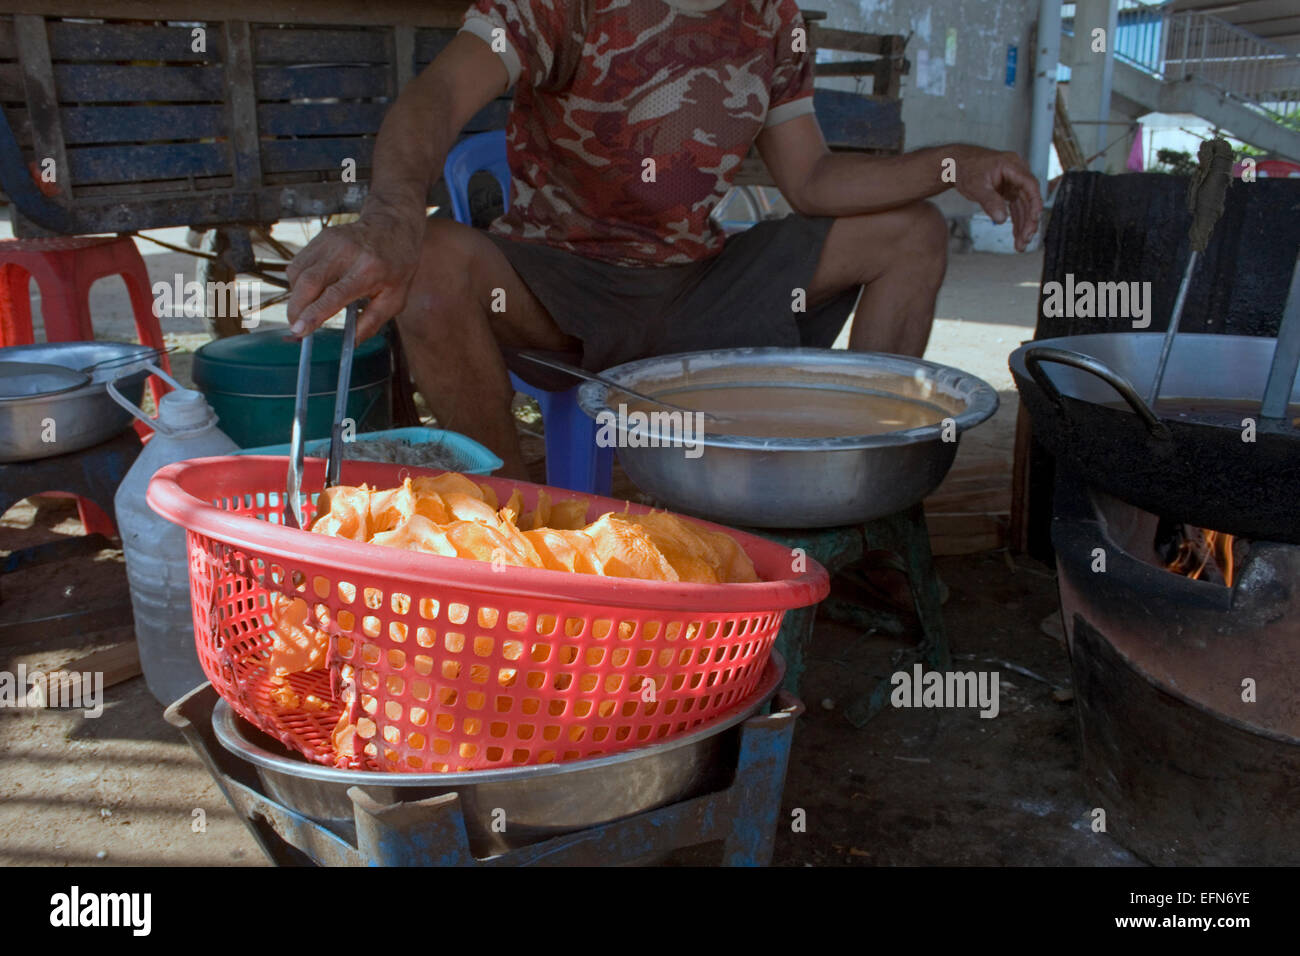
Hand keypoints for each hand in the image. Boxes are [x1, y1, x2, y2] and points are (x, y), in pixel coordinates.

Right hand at [285, 203, 424, 339]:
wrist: (393, 224)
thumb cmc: (397, 266)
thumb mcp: (396, 298)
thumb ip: (373, 322)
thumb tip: (352, 343)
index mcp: (368, 270)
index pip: (334, 295)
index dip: (313, 314)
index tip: (298, 331)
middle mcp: (346, 253)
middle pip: (308, 283)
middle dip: (295, 310)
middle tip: (296, 328)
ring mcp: (330, 242)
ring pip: (297, 273)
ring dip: (295, 298)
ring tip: (304, 311)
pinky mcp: (320, 237)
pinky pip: (298, 264)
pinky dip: (296, 283)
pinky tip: (308, 292)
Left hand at [953, 147, 1042, 251]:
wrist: (957, 165)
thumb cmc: (967, 170)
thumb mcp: (975, 186)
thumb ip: (989, 201)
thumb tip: (1001, 219)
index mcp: (1012, 165)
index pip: (1030, 185)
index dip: (1035, 202)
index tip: (1034, 219)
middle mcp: (1017, 173)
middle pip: (1029, 199)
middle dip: (1029, 221)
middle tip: (1025, 240)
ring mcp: (1014, 183)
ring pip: (1024, 206)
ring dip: (1023, 225)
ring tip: (1021, 245)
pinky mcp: (1010, 191)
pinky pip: (1017, 208)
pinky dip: (1017, 222)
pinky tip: (1017, 236)